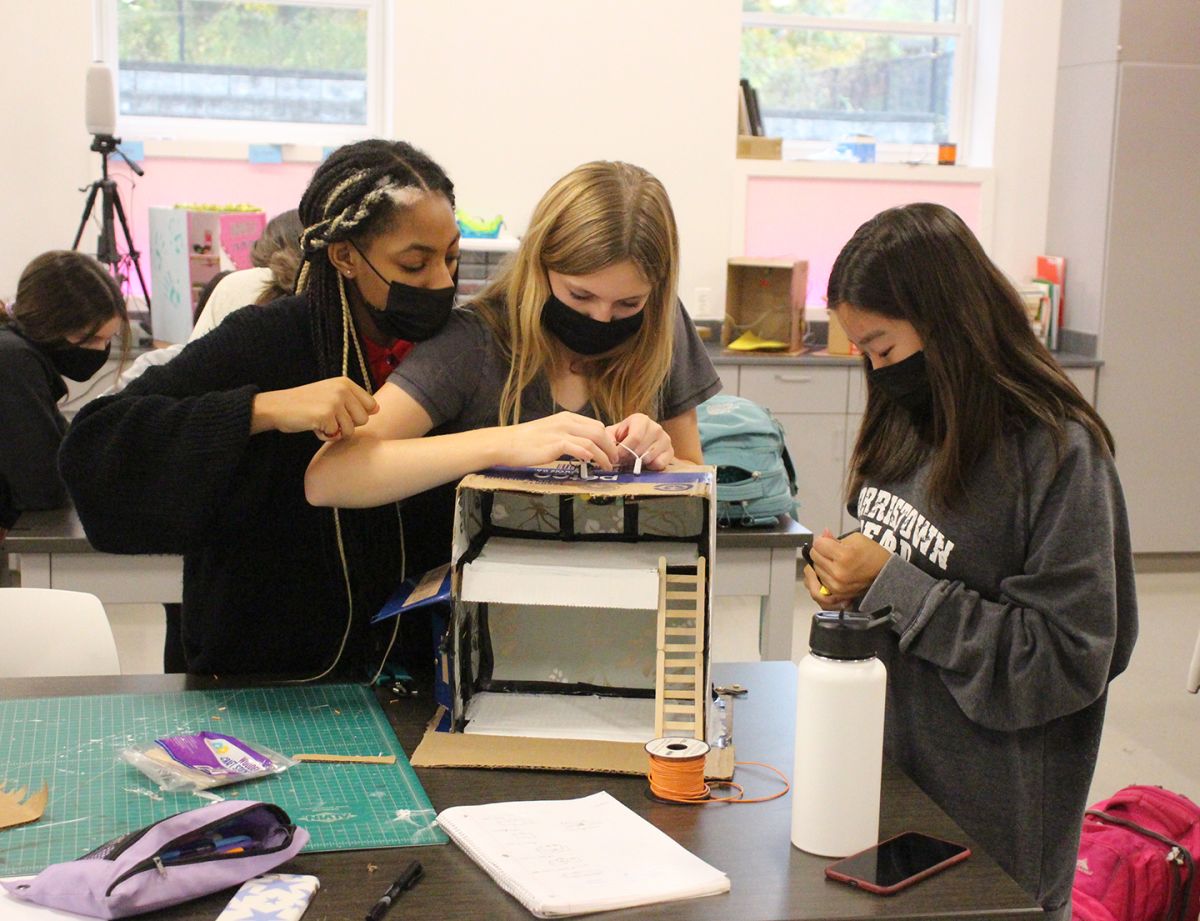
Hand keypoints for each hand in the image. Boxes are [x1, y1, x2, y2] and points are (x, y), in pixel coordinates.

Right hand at [251, 376, 377, 439]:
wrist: (278, 406)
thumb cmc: (305, 404)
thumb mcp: (330, 394)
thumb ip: (352, 400)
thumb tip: (378, 409)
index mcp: (345, 383)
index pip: (371, 405)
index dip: (358, 415)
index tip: (341, 414)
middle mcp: (342, 390)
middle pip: (364, 420)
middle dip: (348, 425)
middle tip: (329, 419)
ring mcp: (334, 401)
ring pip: (351, 430)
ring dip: (336, 432)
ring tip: (321, 422)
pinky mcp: (326, 415)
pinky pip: (336, 436)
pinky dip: (324, 436)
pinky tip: (313, 427)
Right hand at [496, 411, 620, 468]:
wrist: (505, 444)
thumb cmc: (525, 441)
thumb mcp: (550, 432)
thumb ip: (567, 435)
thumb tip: (583, 447)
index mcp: (566, 418)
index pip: (595, 425)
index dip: (607, 439)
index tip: (611, 451)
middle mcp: (566, 422)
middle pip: (598, 431)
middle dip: (610, 447)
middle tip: (614, 460)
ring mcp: (560, 432)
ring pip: (593, 440)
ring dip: (604, 455)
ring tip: (607, 466)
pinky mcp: (555, 444)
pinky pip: (579, 448)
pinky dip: (590, 455)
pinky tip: (592, 463)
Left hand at [606, 413, 673, 470]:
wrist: (638, 439)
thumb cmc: (624, 436)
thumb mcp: (613, 433)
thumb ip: (608, 438)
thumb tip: (610, 448)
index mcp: (641, 419)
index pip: (635, 438)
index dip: (624, 450)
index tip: (617, 456)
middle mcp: (656, 427)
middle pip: (641, 449)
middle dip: (629, 458)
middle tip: (624, 459)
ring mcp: (665, 439)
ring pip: (649, 458)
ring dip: (638, 462)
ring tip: (634, 458)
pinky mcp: (670, 451)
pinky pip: (659, 464)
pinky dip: (650, 467)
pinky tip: (646, 462)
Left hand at [806, 528, 891, 604]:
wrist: (884, 571)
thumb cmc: (871, 552)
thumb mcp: (854, 539)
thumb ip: (833, 539)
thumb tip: (822, 535)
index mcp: (844, 556)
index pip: (818, 545)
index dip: (822, 541)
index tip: (829, 542)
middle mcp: (839, 573)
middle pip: (814, 557)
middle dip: (821, 552)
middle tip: (832, 552)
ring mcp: (837, 585)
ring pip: (816, 569)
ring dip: (822, 564)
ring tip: (835, 562)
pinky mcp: (837, 593)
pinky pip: (821, 581)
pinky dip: (824, 575)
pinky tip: (834, 571)